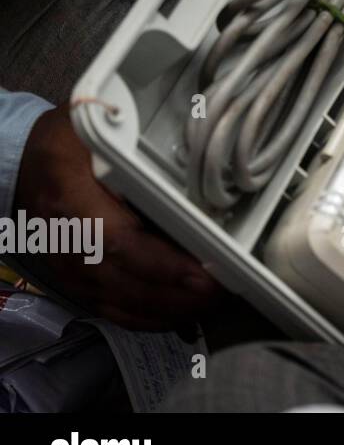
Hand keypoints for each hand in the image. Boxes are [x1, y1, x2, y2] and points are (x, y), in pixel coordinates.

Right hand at [14, 106, 222, 329]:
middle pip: (124, 282)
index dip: (161, 264)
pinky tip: (179, 314)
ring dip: (168, 310)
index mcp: (71, 199)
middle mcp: (66, 241)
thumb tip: (188, 146)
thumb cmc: (66, 142)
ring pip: (120, 302)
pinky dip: (147, 317)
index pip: (118, 241)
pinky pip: (110, 309)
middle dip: (177, 295)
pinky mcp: (72, 280)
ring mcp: (67, 267)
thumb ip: (131, 140)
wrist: (20, 163)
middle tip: (223, 292)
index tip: (204, 273)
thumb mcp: (91, 127)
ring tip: (211, 304)